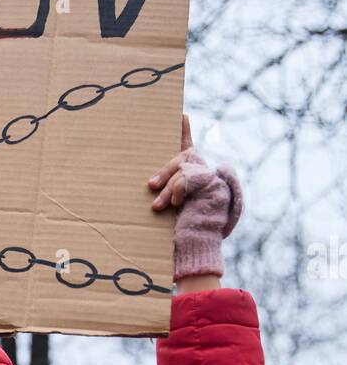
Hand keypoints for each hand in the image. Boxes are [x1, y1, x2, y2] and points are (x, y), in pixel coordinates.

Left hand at [149, 116, 242, 282]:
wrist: (195, 250)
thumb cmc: (178, 235)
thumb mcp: (168, 208)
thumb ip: (166, 190)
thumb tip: (149, 183)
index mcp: (195, 179)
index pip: (188, 149)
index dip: (184, 132)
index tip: (180, 114)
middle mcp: (206, 176)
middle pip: (182, 157)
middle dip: (165, 172)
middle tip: (150, 186)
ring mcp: (213, 180)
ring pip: (183, 169)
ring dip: (168, 189)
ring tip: (160, 206)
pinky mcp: (214, 186)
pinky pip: (188, 178)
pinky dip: (178, 191)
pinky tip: (176, 205)